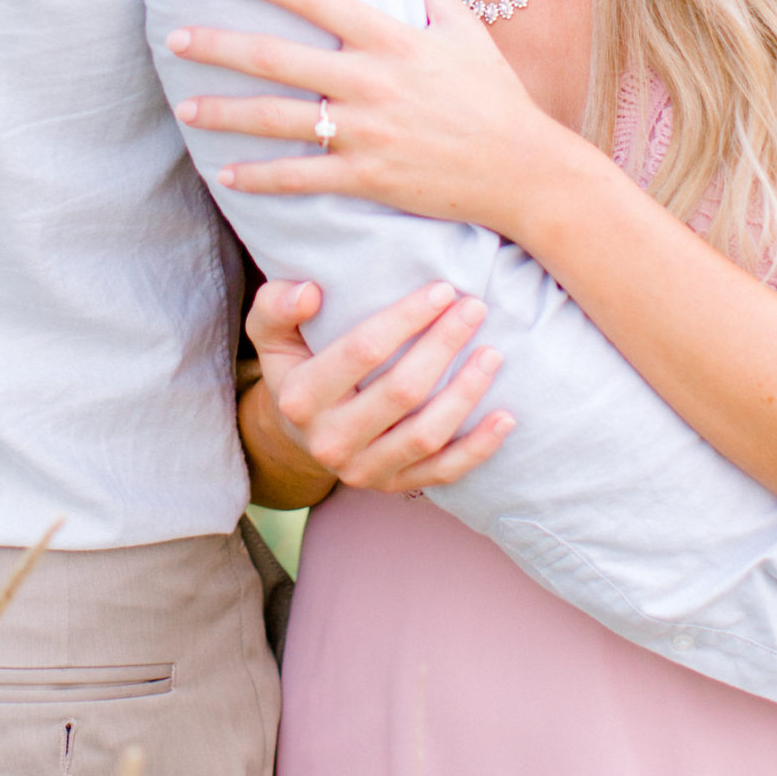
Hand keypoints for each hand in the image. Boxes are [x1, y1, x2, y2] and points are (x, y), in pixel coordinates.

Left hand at [166, 0, 558, 231]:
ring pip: (278, 120)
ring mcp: (367, 133)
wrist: (521, 170)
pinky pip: (301, 178)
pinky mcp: (368, 178)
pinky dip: (259, 178)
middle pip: (277, 58)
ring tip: (185, 107)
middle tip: (174, 36)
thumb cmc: (493, 95)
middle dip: (219, 45)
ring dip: (225, 113)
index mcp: (392, 40)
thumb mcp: (466, 30)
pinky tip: (224, 174)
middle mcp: (372, 82)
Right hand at [244, 275, 514, 494]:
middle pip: (402, 391)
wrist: (297, 435)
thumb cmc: (294, 366)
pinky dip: (479, 447)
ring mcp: (363, 470)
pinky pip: (443, 472)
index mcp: (300, 398)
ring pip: (427, 434)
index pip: (362, 352)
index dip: (406, 318)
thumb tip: (310, 291)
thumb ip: (276, 306)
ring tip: (493, 352)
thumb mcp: (271, 334)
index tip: (443, 289)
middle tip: (475, 308)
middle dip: (444, 344)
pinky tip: (505, 416)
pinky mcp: (393, 486)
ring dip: (467, 392)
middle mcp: (330, 441)